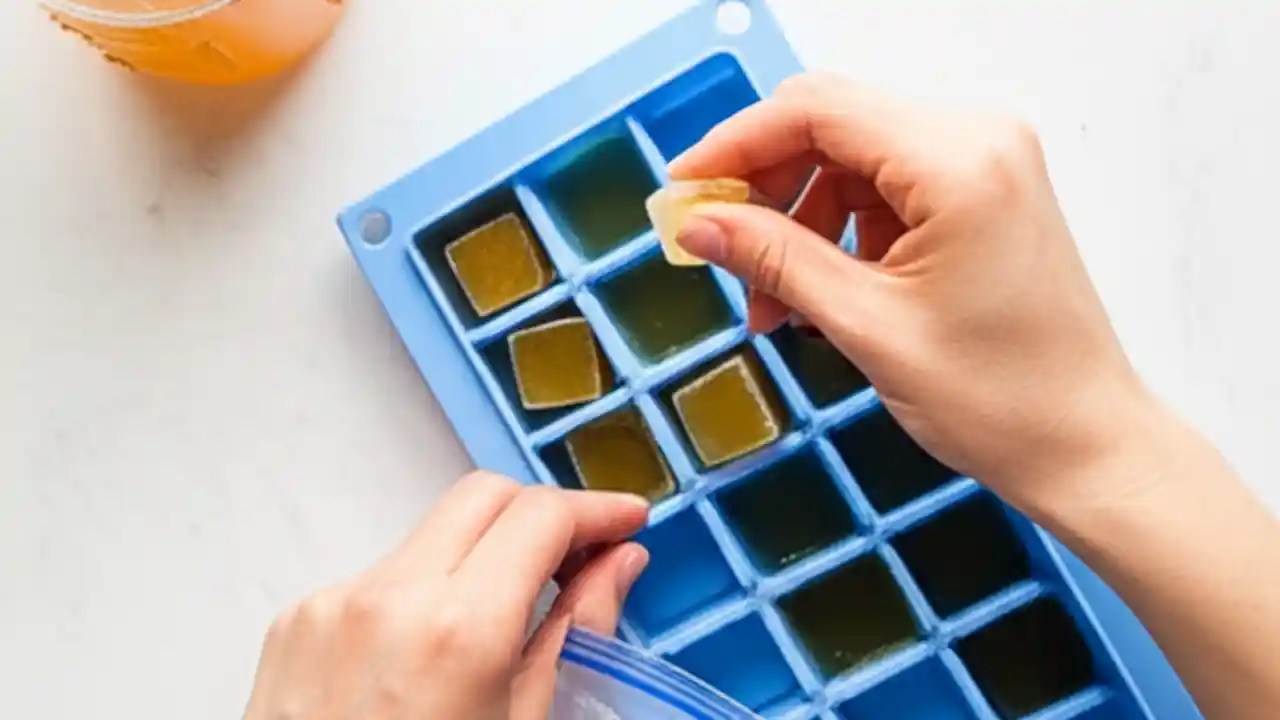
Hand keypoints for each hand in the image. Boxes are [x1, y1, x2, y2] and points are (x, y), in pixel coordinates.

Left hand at [243, 473, 648, 719]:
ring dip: (479, 554)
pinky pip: (380, 575)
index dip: (595, 510)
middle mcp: (388, 598)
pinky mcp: (295, 620)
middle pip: (483, 496)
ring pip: (430, 533)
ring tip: (503, 621)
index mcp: (458, 633)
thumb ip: (574, 634)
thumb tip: (617, 565)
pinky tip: (430, 653)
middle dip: (540, 515)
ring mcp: (332, 603)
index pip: (540, 516)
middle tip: (580, 555)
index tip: (626, 520)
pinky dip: (421, 593)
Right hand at [673, 73, 1279, 719]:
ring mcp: (986, 165)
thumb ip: (775, 260)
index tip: (682, 192)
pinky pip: (885, 190)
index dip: (736, 145)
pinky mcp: (984, 196)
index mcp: (958, 162)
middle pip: (833, 125)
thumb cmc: (999, 400)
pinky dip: (839, 233)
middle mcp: (978, 141)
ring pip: (852, 160)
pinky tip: (818, 293)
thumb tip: (696, 223)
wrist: (1087, 447)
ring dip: (798, 221)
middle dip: (765, 186)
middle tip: (716, 249)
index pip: (818, 111)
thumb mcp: (866, 327)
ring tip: (772, 303)